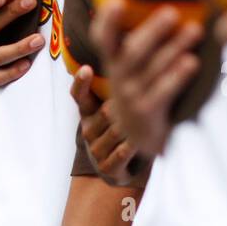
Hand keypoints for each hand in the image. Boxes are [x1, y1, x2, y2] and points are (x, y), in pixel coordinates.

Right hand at [69, 66, 140, 186]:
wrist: (116, 172)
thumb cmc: (119, 132)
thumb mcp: (111, 110)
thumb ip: (114, 88)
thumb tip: (129, 54)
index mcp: (87, 113)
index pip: (79, 95)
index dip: (81, 82)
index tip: (87, 68)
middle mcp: (88, 130)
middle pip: (107, 111)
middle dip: (126, 107)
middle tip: (143, 99)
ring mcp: (96, 150)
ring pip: (117, 131)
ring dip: (134, 127)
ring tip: (147, 123)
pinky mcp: (107, 168)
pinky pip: (122, 152)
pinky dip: (133, 146)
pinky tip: (140, 142)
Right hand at [95, 0, 201, 157]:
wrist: (140, 137)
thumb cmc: (141, 89)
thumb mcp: (130, 68)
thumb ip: (139, 41)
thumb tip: (162, 4)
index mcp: (113, 62)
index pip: (102, 38)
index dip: (107, 20)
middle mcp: (118, 77)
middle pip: (133, 50)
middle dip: (153, 30)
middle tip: (172, 11)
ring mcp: (131, 96)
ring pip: (152, 68)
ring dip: (174, 47)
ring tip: (196, 30)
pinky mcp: (147, 112)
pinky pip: (163, 91)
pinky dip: (177, 76)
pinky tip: (193, 61)